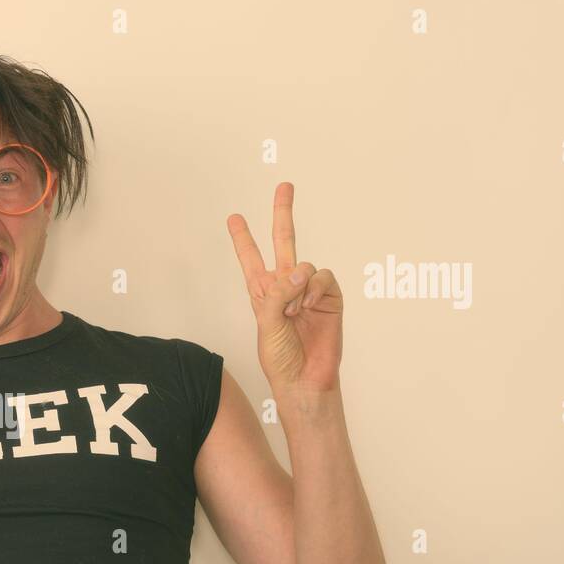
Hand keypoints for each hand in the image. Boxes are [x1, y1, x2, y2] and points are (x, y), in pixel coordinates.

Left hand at [226, 182, 342, 392]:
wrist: (304, 378)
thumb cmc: (280, 357)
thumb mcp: (266, 325)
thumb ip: (277, 294)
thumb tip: (299, 271)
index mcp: (263, 292)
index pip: (251, 259)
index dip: (243, 239)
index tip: (233, 218)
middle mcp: (285, 286)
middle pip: (284, 241)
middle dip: (283, 213)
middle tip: (285, 185)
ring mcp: (309, 290)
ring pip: (304, 265)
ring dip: (297, 287)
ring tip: (294, 313)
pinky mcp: (330, 296)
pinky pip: (322, 277)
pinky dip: (314, 289)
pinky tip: (308, 306)